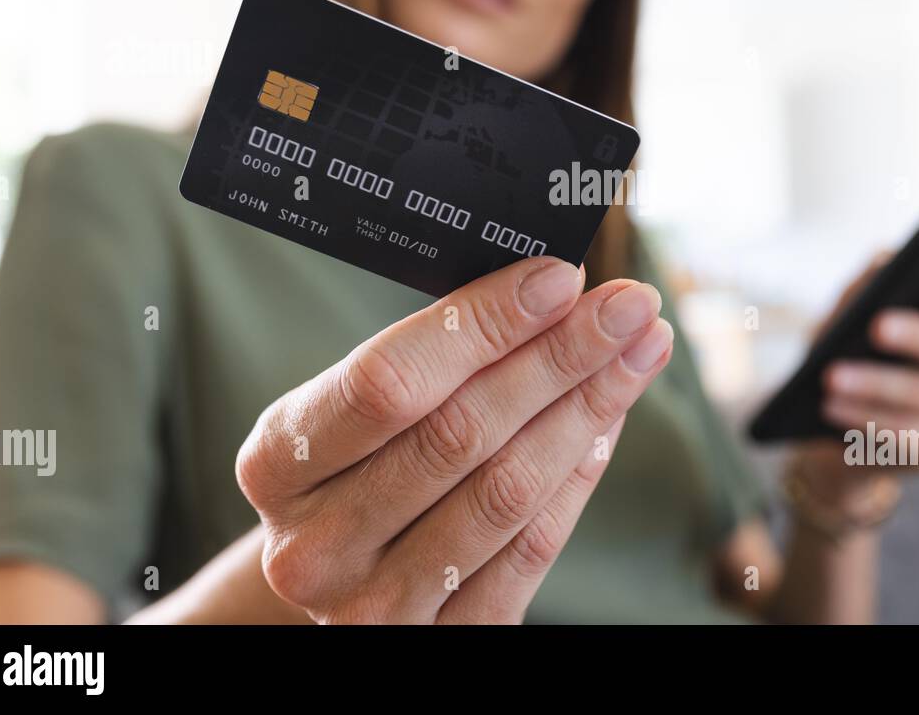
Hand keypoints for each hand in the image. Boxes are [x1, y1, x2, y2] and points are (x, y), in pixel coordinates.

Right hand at [235, 256, 672, 623]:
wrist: (334, 576)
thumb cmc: (354, 464)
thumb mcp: (352, 409)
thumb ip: (429, 357)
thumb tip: (549, 288)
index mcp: (279, 464)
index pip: (388, 381)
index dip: (483, 325)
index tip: (559, 278)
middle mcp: (316, 545)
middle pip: (462, 434)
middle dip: (559, 357)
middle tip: (627, 306)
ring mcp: (376, 605)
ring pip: (507, 490)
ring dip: (588, 409)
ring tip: (639, 351)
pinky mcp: (444, 642)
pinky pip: (531, 548)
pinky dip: (579, 475)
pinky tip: (609, 420)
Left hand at [787, 253, 918, 508]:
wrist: (826, 425)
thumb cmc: (842, 356)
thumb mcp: (844, 317)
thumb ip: (867, 284)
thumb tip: (885, 259)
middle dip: (916, 336)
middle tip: (878, 326)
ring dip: (877, 385)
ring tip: (831, 377)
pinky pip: (916, 440)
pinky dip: (871, 422)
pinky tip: (834, 410)